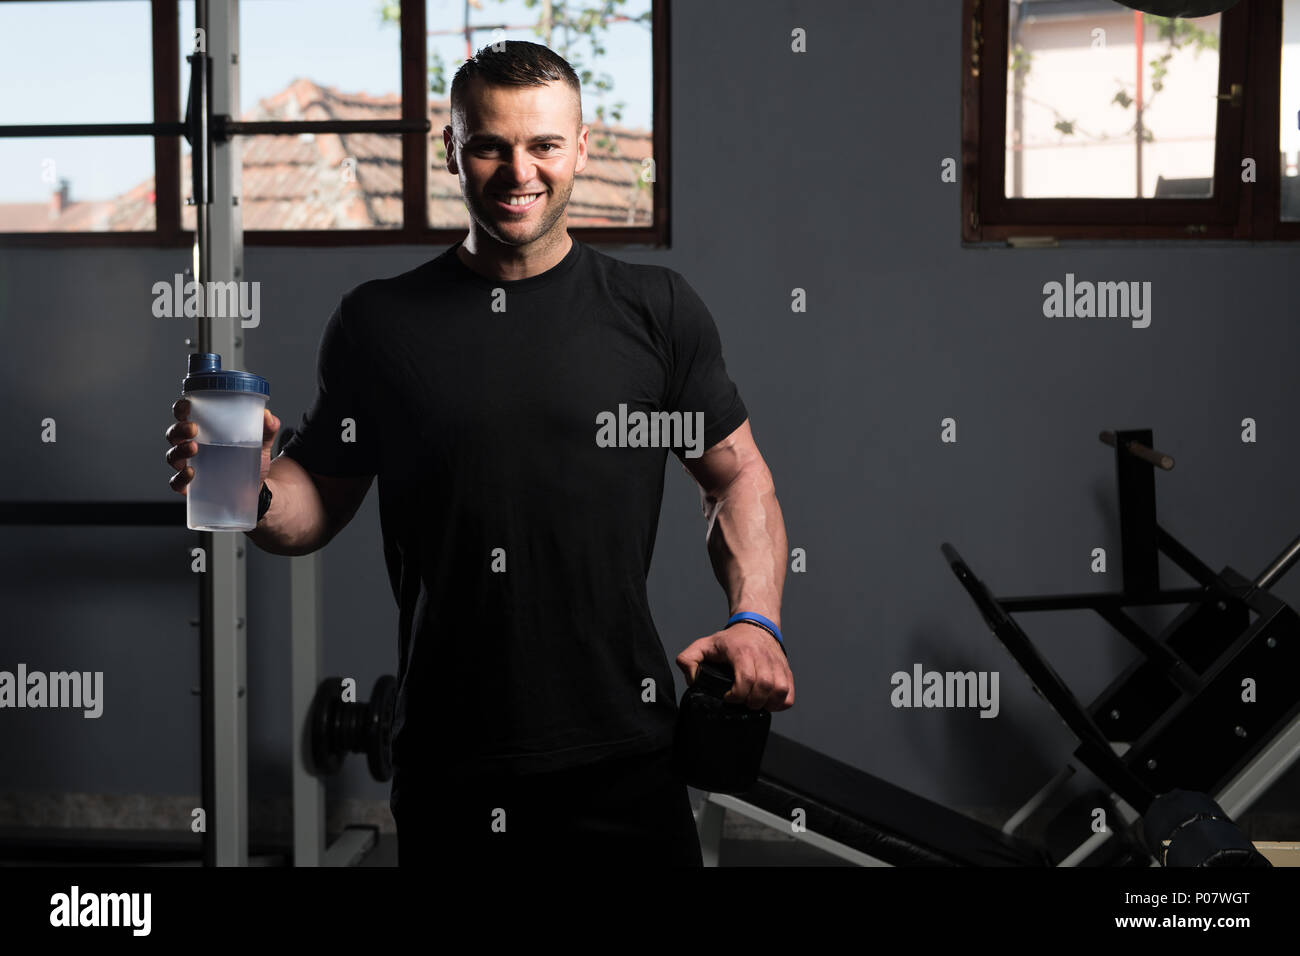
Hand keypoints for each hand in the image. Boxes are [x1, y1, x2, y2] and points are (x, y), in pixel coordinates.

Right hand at [165, 399, 280, 494]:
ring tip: (193, 448)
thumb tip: (268, 416)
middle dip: (179, 429)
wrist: (257, 488)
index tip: (188, 405)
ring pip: (172, 456)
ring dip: (179, 450)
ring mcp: (189, 466)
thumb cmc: (251, 459)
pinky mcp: (191, 486)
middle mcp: (190, 445)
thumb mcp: (261, 442)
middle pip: (174, 434)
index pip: (184, 415)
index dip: (181, 408)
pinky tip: (191, 473)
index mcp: (203, 430)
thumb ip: (267, 429)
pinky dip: (180, 478)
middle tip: (193, 428)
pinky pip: (177, 482)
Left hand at [676, 624, 793, 710]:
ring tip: (755, 703)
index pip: (746, 678)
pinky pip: (789, 695)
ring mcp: (777, 664)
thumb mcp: (704, 644)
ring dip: (767, 704)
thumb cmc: (730, 640)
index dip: (737, 695)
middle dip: (751, 702)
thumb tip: (691, 679)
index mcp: (742, 651)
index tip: (728, 697)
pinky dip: (780, 704)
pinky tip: (767, 702)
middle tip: (742, 701)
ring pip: (780, 691)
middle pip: (765, 687)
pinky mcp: (786, 671)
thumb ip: (688, 659)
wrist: (756, 624)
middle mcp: (763, 657)